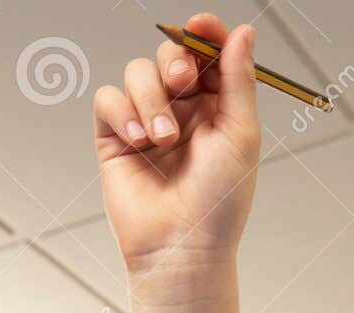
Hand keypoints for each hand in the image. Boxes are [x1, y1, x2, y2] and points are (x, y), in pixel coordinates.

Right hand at [93, 13, 260, 281]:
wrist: (182, 247)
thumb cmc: (219, 202)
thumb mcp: (241, 135)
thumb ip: (239, 81)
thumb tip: (244, 31)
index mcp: (216, 108)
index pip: (208, 55)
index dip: (203, 33)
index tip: (199, 24)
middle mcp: (182, 111)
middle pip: (171, 55)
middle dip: (175, 60)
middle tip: (182, 80)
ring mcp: (147, 122)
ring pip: (138, 73)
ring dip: (151, 98)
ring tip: (163, 139)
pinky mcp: (116, 138)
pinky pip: (109, 100)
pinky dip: (123, 114)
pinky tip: (139, 141)